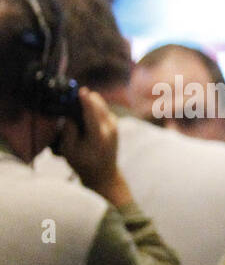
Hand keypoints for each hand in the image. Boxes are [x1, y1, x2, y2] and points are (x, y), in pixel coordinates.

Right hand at [60, 87, 129, 204]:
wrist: (104, 173)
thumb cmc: (83, 163)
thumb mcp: (69, 150)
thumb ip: (69, 132)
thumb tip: (69, 115)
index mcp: (98, 135)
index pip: (93, 114)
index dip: (86, 101)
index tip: (81, 91)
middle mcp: (109, 128)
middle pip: (98, 104)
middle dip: (85, 99)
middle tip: (70, 99)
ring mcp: (114, 124)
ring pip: (101, 104)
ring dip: (89, 102)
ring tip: (75, 107)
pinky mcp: (114, 123)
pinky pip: (102, 108)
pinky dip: (93, 106)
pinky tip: (84, 112)